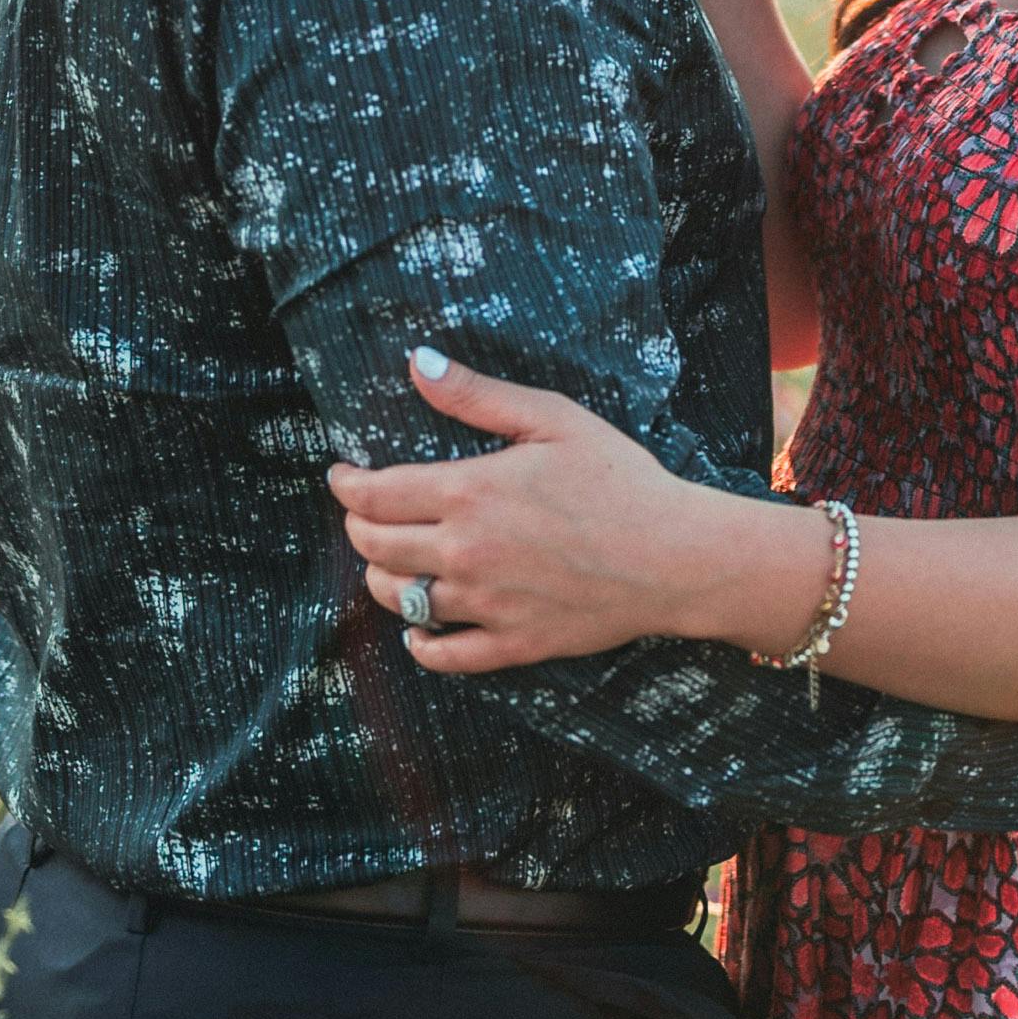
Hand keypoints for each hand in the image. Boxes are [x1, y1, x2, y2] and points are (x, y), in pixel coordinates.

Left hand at [328, 351, 747, 672]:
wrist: (676, 556)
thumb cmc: (620, 478)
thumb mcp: (551, 419)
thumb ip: (476, 396)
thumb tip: (416, 363)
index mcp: (469, 492)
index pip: (374, 494)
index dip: (346, 485)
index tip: (341, 476)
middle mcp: (466, 552)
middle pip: (375, 547)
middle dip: (357, 527)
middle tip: (363, 513)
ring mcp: (486, 604)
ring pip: (399, 599)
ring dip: (380, 578)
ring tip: (389, 560)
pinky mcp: (512, 643)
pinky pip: (443, 655)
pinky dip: (419, 642)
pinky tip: (419, 626)